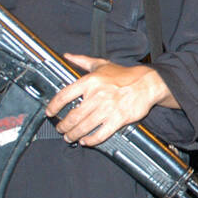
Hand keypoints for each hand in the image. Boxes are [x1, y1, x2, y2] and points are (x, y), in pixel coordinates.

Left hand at [46, 55, 163, 146]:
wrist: (147, 83)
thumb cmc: (124, 75)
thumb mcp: (102, 64)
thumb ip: (83, 61)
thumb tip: (68, 56)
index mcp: (90, 81)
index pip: (64, 95)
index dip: (54, 106)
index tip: (50, 112)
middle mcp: (97, 95)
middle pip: (73, 116)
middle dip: (64, 126)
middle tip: (61, 129)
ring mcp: (108, 108)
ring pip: (84, 126)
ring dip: (74, 134)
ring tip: (70, 137)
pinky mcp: (118, 119)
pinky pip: (101, 133)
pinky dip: (91, 140)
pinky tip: (86, 141)